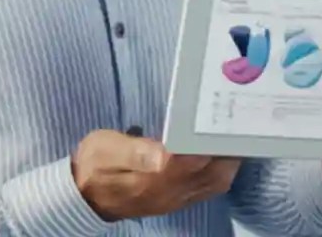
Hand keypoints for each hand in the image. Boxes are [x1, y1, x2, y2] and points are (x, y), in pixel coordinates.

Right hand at [72, 129, 241, 221]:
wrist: (83, 195)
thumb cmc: (94, 164)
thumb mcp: (104, 149)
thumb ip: (133, 151)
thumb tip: (162, 154)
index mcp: (155, 177)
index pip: (195, 159)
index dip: (213, 141)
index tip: (225, 120)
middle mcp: (171, 192)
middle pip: (214, 173)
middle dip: (230, 149)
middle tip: (238, 122)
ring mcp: (176, 199)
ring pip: (215, 183)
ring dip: (229, 161)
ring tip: (234, 135)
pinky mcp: (176, 201)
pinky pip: (208, 189)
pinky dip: (220, 171)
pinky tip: (222, 155)